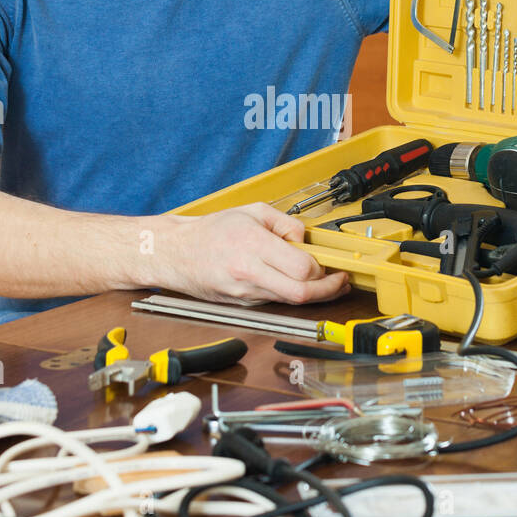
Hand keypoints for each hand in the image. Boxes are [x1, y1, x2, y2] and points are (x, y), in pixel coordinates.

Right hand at [155, 203, 351, 304]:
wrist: (176, 253)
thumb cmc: (211, 232)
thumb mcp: (252, 212)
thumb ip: (286, 223)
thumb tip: (306, 241)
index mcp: (253, 246)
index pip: (301, 268)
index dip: (322, 268)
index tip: (330, 263)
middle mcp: (249, 273)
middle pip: (301, 294)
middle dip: (328, 290)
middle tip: (339, 281)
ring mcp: (245, 293)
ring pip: (290, 301)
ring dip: (312, 294)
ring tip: (325, 282)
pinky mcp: (243, 304)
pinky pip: (275, 301)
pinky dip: (290, 293)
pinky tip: (295, 283)